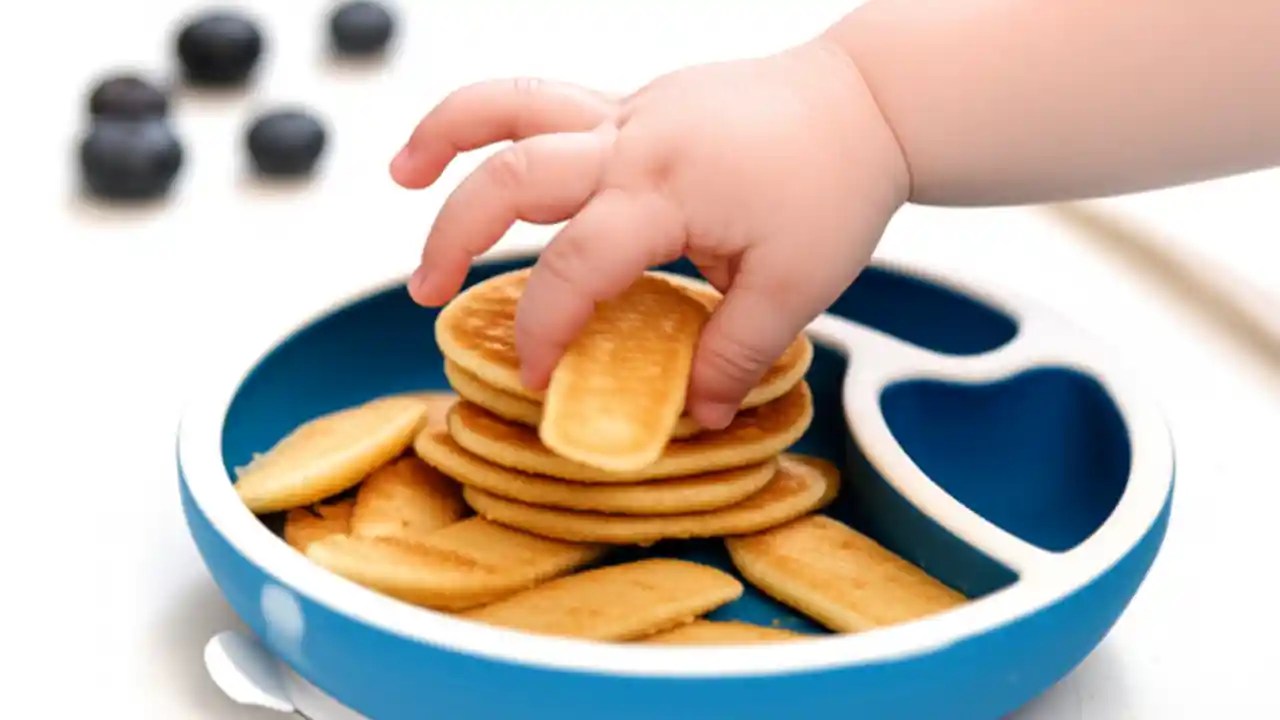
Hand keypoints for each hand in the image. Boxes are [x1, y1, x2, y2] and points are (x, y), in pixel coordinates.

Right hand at [390, 38, 908, 428]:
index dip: (545, 327)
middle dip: (454, 234)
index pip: (578, 263)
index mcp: (668, 189)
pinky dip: (503, 126)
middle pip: (513, 172)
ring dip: (448, 132)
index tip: (533, 376)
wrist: (865, 101)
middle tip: (424, 295)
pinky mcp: (635, 105)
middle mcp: (634, 140)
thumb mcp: (796, 285)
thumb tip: (693, 415)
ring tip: (402, 170)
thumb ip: (735, 352)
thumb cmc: (836, 184)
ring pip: (516, 103)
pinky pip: (551, 104)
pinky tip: (492, 160)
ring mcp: (630, 112)